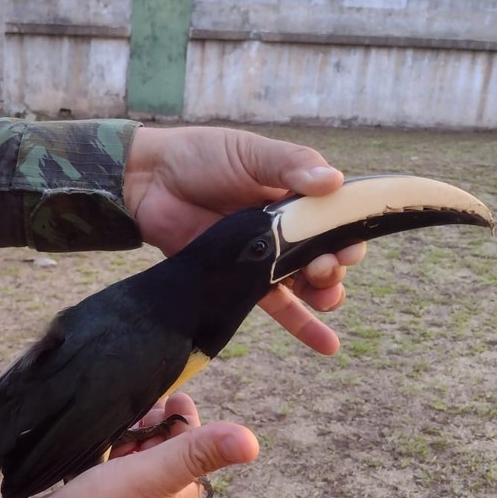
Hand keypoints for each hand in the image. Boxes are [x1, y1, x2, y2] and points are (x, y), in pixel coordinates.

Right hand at [7, 393, 256, 497]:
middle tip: (132, 406)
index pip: (193, 445)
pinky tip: (92, 442)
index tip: (162, 395)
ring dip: (126, 436)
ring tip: (112, 420)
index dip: (180, 417)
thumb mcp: (152, 477)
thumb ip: (198, 453)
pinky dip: (105, 452)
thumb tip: (254, 441)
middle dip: (151, 424)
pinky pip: (109, 469)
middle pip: (164, 449)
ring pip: (135, 458)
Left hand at [122, 126, 365, 355]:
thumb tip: (333, 181)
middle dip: (334, 264)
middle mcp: (285, 227)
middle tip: (322, 267)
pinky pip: (277, 305)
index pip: (336, 217)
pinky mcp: (239, 279)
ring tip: (325, 297)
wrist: (148, 182)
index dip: (349, 232)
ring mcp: (263, 255)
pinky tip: (327, 344)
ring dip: (324, 293)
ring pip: (305, 281)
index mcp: (294, 194)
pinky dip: (303, 325)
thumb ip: (290, 166)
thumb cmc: (199, 156)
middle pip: (325, 252)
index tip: (348, 243)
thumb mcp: (251, 153)